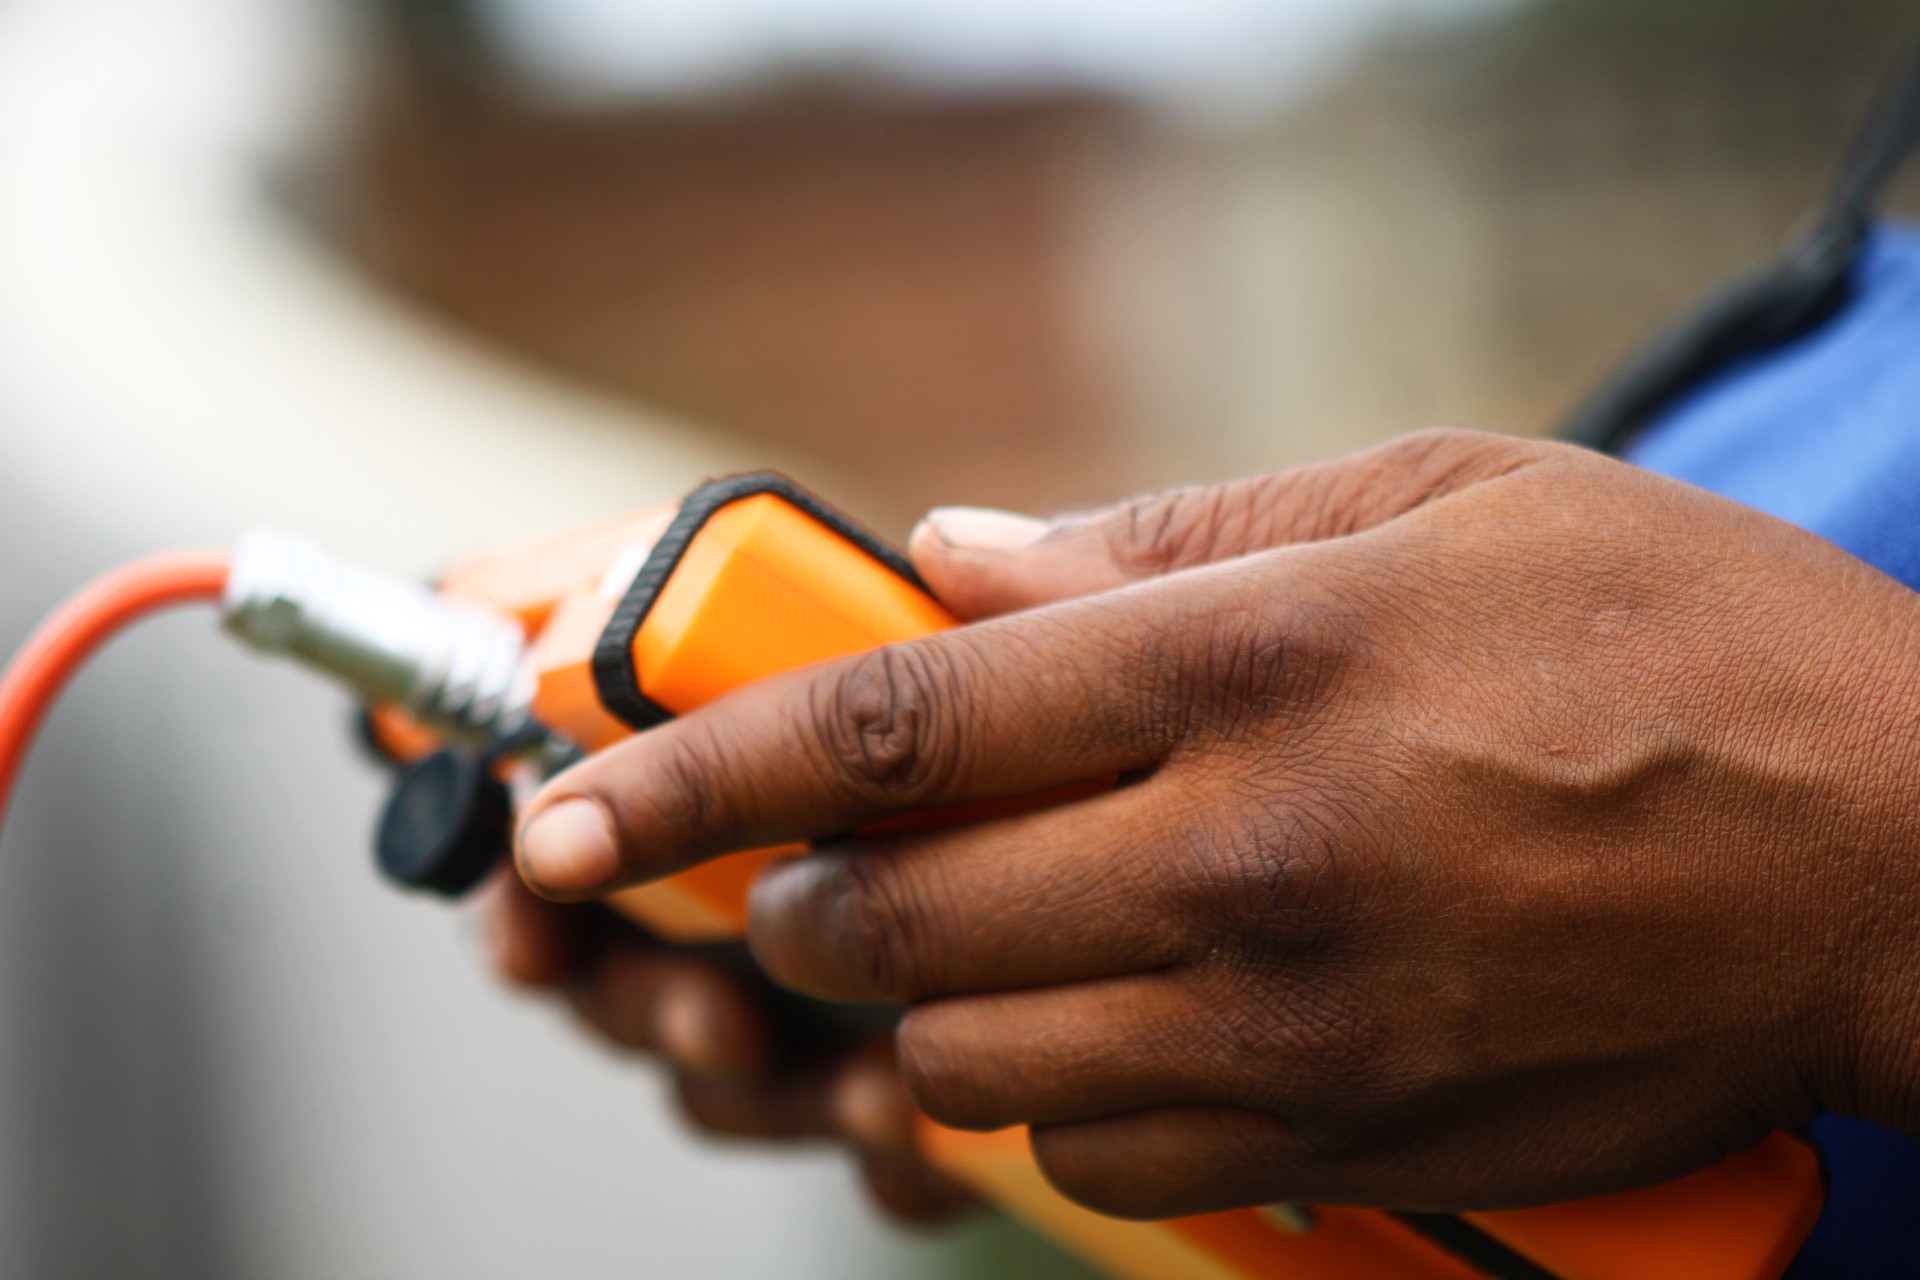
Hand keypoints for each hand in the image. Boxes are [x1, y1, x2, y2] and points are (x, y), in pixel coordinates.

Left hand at [514, 429, 1919, 1218]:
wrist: (1900, 855)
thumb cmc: (1677, 645)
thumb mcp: (1434, 500)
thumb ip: (1169, 537)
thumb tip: (963, 561)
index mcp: (1249, 661)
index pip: (888, 724)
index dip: (685, 764)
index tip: (565, 807)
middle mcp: (1246, 856)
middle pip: (890, 913)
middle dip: (789, 899)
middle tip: (802, 863)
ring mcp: (1294, 1024)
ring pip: (973, 1053)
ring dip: (917, 997)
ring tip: (965, 932)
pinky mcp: (1345, 1138)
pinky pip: (1103, 1151)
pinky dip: (1050, 1090)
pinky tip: (1105, 1017)